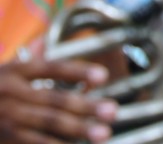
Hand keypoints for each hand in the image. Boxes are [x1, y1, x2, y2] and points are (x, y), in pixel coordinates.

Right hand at [0, 59, 117, 143]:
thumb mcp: (9, 71)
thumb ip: (37, 66)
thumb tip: (75, 66)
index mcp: (14, 71)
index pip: (51, 68)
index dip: (78, 70)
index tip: (104, 75)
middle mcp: (9, 93)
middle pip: (53, 100)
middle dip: (86, 107)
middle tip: (112, 112)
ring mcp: (5, 119)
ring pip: (46, 125)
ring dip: (76, 130)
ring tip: (102, 134)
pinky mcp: (3, 139)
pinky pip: (33, 143)